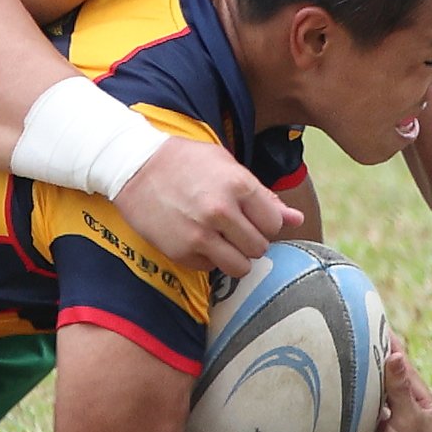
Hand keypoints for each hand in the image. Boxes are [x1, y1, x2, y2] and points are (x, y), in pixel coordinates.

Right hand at [115, 132, 298, 278]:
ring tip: (221, 239)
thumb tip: (297, 219)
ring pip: (241, 267)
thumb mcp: (227, 166)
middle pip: (260, 247)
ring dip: (235, 256)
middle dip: (251, 240)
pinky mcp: (181, 252)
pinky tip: (197, 239)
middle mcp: (221, 212)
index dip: (266, 222)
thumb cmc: (186, 162)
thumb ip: (264, 195)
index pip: (274, 223)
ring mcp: (200, 234)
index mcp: (238, 185)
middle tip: (235, 228)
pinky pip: (211, 269)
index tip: (251, 216)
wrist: (134, 167)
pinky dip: (209, 259)